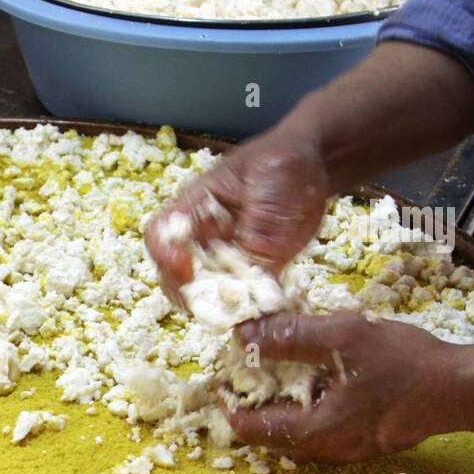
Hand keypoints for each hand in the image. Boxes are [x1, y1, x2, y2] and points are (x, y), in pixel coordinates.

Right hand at [144, 130, 330, 305]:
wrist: (312, 166)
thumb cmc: (282, 161)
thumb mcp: (272, 178)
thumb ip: (261, 217)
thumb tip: (256, 258)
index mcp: (195, 207)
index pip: (161, 234)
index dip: (164, 254)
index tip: (184, 268)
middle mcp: (203, 237)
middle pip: (175, 274)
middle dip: (189, 293)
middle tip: (214, 304)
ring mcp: (226, 258)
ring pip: (204, 293)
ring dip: (217, 307)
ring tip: (241, 311)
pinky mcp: (252, 272)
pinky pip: (241, 298)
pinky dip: (248, 309)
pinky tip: (264, 309)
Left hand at [224, 313, 455, 463]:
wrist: (464, 388)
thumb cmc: (408, 364)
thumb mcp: (343, 338)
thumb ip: (289, 337)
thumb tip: (244, 333)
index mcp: (314, 433)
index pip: (249, 428)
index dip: (227, 401)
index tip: (220, 375)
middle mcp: (327, 451)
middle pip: (268, 436)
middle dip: (249, 404)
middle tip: (242, 371)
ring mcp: (347, 450)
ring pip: (294, 435)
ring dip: (277, 407)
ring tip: (271, 372)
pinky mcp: (364, 442)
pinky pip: (319, 431)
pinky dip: (304, 409)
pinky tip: (312, 380)